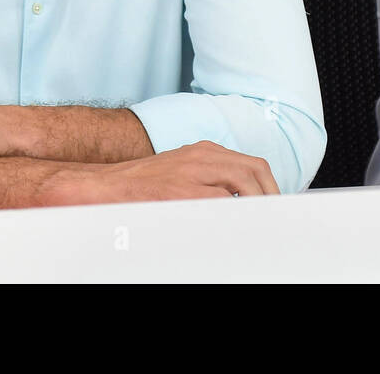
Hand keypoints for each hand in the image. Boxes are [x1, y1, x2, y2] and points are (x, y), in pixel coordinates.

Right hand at [51, 141, 280, 204]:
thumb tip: (240, 203)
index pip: (250, 164)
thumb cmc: (142, 186)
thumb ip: (210, 180)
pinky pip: (219, 202)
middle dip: (270, 194)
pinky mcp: (181, 192)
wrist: (105, 186)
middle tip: (274, 216)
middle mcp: (202, 156)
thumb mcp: (181, 171)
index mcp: (204, 151)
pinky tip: (237, 227)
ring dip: (257, 202)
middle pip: (254, 169)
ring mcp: (192, 172)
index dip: (268, 186)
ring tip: (261, 222)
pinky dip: (233, 214)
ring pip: (243, 182)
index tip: (275, 205)